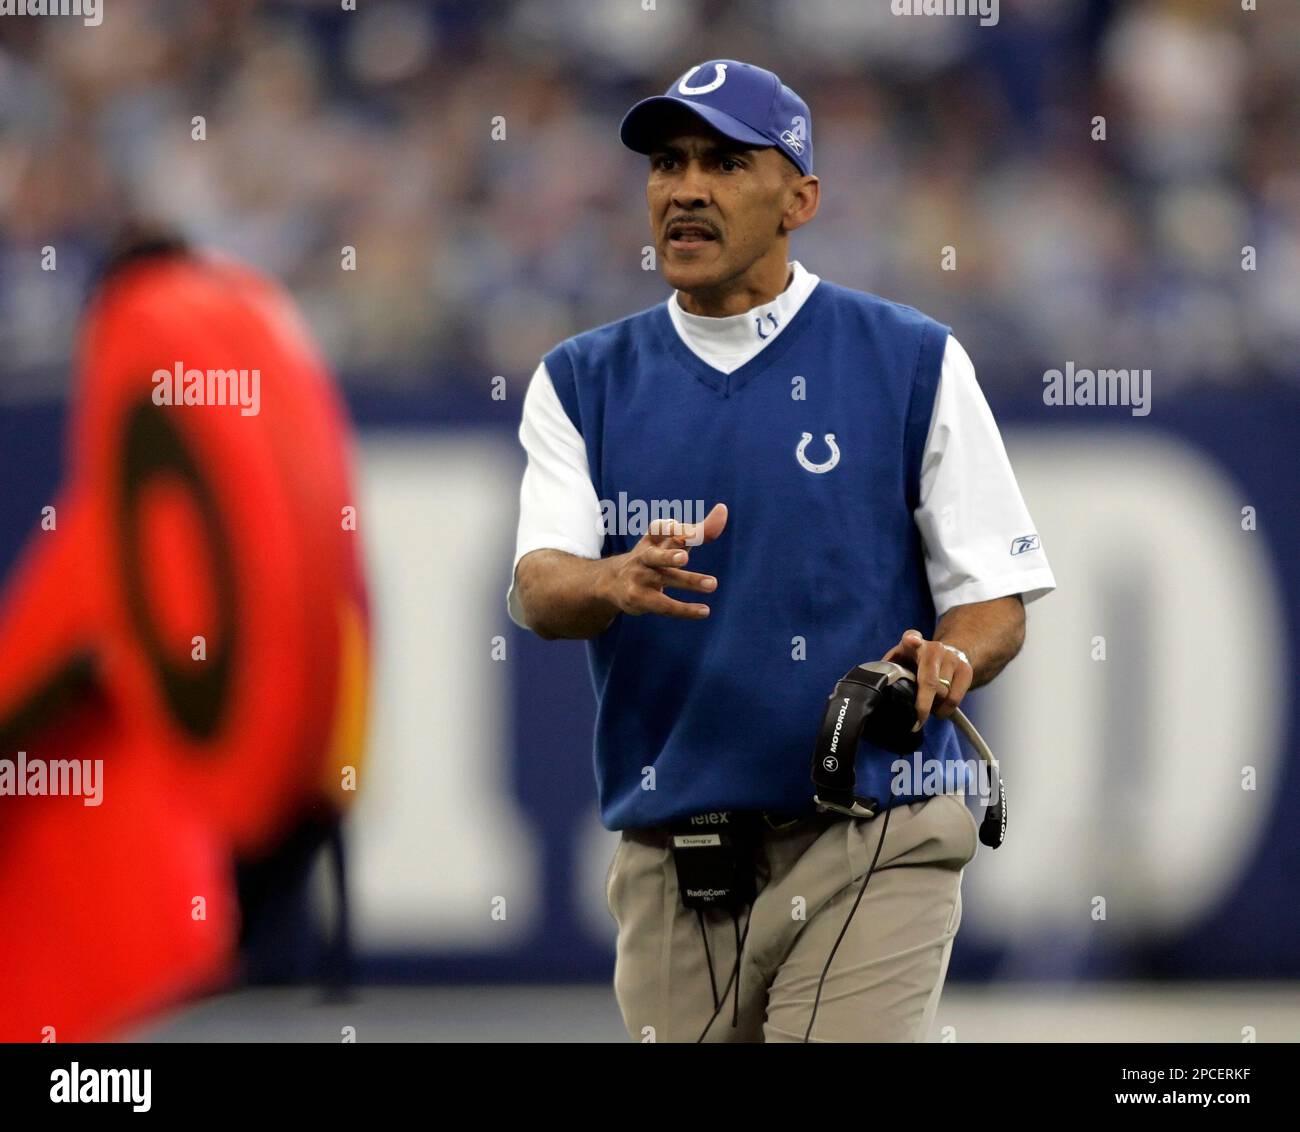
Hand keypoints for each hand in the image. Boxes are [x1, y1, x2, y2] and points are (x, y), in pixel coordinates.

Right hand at [596, 503, 727, 619]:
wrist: (612, 583)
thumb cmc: (653, 559)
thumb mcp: (670, 542)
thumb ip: (699, 530)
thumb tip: (723, 510)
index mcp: (651, 540)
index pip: (657, 530)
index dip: (666, 528)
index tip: (675, 527)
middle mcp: (643, 557)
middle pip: (654, 556)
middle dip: (668, 557)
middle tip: (685, 557)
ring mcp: (640, 579)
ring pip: (664, 581)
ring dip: (688, 581)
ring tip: (713, 583)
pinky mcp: (639, 600)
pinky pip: (665, 606)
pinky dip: (686, 610)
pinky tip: (705, 611)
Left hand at [882, 628, 972, 727]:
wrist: (948, 654)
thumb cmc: (916, 662)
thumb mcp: (899, 661)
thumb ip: (888, 670)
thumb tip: (878, 686)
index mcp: (912, 643)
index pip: (911, 636)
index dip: (912, 639)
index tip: (912, 641)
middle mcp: (934, 648)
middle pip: (930, 681)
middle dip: (922, 706)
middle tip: (916, 723)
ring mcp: (951, 658)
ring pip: (943, 693)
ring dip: (933, 707)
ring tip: (925, 708)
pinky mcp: (965, 669)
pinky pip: (955, 698)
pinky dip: (945, 710)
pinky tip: (938, 709)